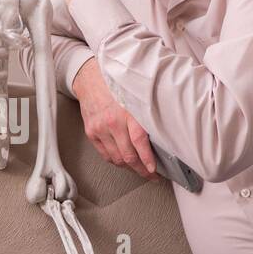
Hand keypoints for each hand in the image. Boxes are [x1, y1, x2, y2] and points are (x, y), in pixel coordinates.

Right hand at [71, 58, 156, 179]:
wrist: (90, 78)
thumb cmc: (116, 85)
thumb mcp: (136, 95)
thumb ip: (146, 114)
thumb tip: (162, 135)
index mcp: (128, 112)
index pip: (139, 142)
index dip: (147, 159)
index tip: (154, 170)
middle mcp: (113, 122)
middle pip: (128, 155)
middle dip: (142, 169)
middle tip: (151, 175)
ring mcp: (100, 129)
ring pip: (117, 158)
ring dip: (129, 166)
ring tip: (139, 168)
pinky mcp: (91, 133)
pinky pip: (105, 154)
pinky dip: (115, 160)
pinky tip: (123, 160)